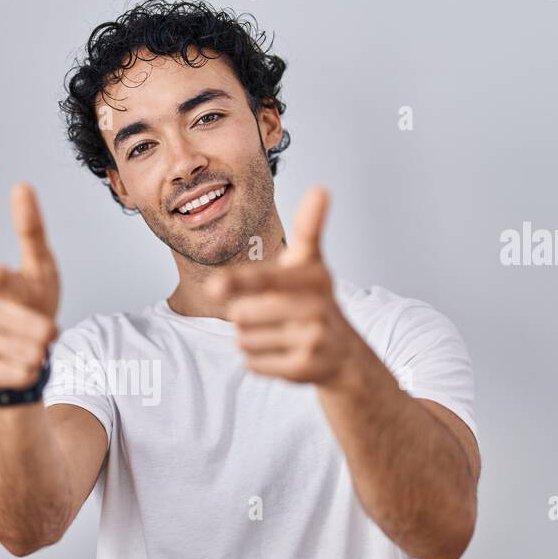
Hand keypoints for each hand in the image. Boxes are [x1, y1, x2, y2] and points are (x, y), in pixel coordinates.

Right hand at [0, 183, 62, 389]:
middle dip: (32, 327)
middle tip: (52, 334)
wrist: (29, 348)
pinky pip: (3, 373)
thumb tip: (21, 186)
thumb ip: (31, 231)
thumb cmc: (34, 301)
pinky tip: (30, 368)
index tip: (1, 271)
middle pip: (6, 319)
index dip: (0, 277)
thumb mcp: (40, 266)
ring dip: (30, 351)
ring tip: (42, 351)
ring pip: (5, 347)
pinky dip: (21, 372)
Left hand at [211, 186, 361, 389]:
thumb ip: (309, 228)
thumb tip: (321, 188)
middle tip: (273, 314)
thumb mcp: (311, 263)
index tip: (214, 286)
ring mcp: (313, 340)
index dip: (239, 283)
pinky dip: (259, 361)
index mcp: (314, 277)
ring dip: (252, 339)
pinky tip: (282, 354)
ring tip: (280, 334)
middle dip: (246, 315)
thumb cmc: (314, 301)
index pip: (265, 279)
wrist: (343, 353)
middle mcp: (317, 307)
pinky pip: (254, 364)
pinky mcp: (304, 369)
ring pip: (245, 340)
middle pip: (241, 313)